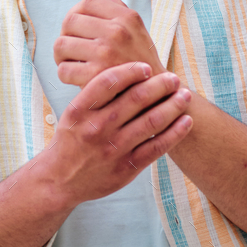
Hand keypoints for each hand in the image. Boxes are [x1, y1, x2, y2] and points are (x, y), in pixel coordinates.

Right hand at [48, 62, 192, 206]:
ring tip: (184, 95)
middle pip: (135, 99)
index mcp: (80, 110)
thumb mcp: (72, 113)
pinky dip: (175, 132)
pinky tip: (186, 121)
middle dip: (160, 85)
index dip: (131, 71)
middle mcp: (97, 128)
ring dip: (173, 105)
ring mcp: (113, 149)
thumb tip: (127, 70)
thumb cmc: (70, 140)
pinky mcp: (126, 168)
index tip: (146, 66)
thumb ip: (95, 94)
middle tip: (173, 78)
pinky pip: (157, 147)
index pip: (109, 81)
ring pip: (151, 121)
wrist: (60, 180)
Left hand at [54, 0, 164, 88]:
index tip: (76, 27)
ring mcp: (106, 53)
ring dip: (61, 56)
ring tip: (71, 62)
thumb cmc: (141, 61)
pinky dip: (65, 74)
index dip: (75, 12)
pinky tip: (75, 77)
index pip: (87, 3)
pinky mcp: (96, 76)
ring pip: (61, 45)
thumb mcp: (137, 30)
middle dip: (65, 35)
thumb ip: (119, 9)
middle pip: (69, 21)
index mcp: (126, 18)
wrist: (157, 96)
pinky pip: (64, 69)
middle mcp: (117, 32)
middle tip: (71, 48)